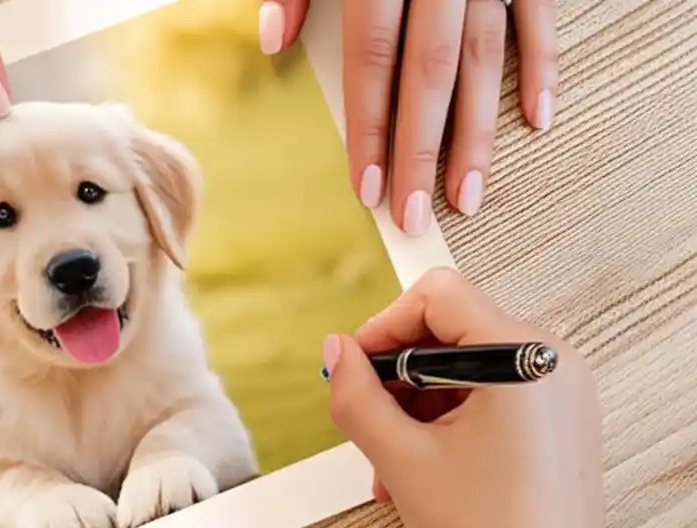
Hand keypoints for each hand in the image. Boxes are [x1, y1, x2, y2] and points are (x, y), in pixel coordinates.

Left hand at [262, 0, 557, 230]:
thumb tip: (274, 43)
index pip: (373, 63)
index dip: (371, 130)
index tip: (368, 190)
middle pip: (431, 75)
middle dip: (422, 152)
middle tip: (416, 218)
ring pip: (487, 58)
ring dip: (479, 130)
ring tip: (467, 194)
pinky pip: (540, 16)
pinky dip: (543, 66)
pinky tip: (538, 120)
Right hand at [324, 269, 696, 527]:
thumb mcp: (400, 458)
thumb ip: (357, 395)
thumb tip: (336, 351)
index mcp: (522, 356)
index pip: (438, 294)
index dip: (384, 326)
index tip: (355, 368)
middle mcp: (553, 360)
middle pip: (452, 328)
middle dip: (399, 373)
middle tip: (371, 423)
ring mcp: (563, 390)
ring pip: (468, 364)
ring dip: (420, 401)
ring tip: (393, 460)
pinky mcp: (562, 418)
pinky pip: (494, 392)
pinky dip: (451, 416)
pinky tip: (424, 464)